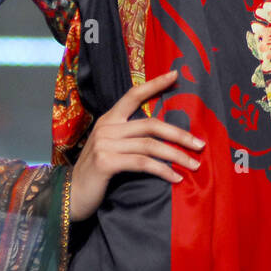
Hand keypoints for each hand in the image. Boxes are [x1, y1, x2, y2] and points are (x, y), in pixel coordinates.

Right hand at [68, 69, 202, 221]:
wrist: (70, 196)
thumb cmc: (96, 174)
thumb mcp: (111, 149)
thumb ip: (129, 138)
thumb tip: (163, 137)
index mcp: (109, 120)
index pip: (133, 95)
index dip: (154, 84)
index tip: (175, 75)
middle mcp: (107, 127)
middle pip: (151, 124)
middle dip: (179, 134)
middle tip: (200, 145)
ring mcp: (105, 144)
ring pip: (150, 145)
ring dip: (176, 155)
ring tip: (194, 165)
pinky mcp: (106, 162)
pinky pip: (143, 163)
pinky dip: (162, 171)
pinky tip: (175, 178)